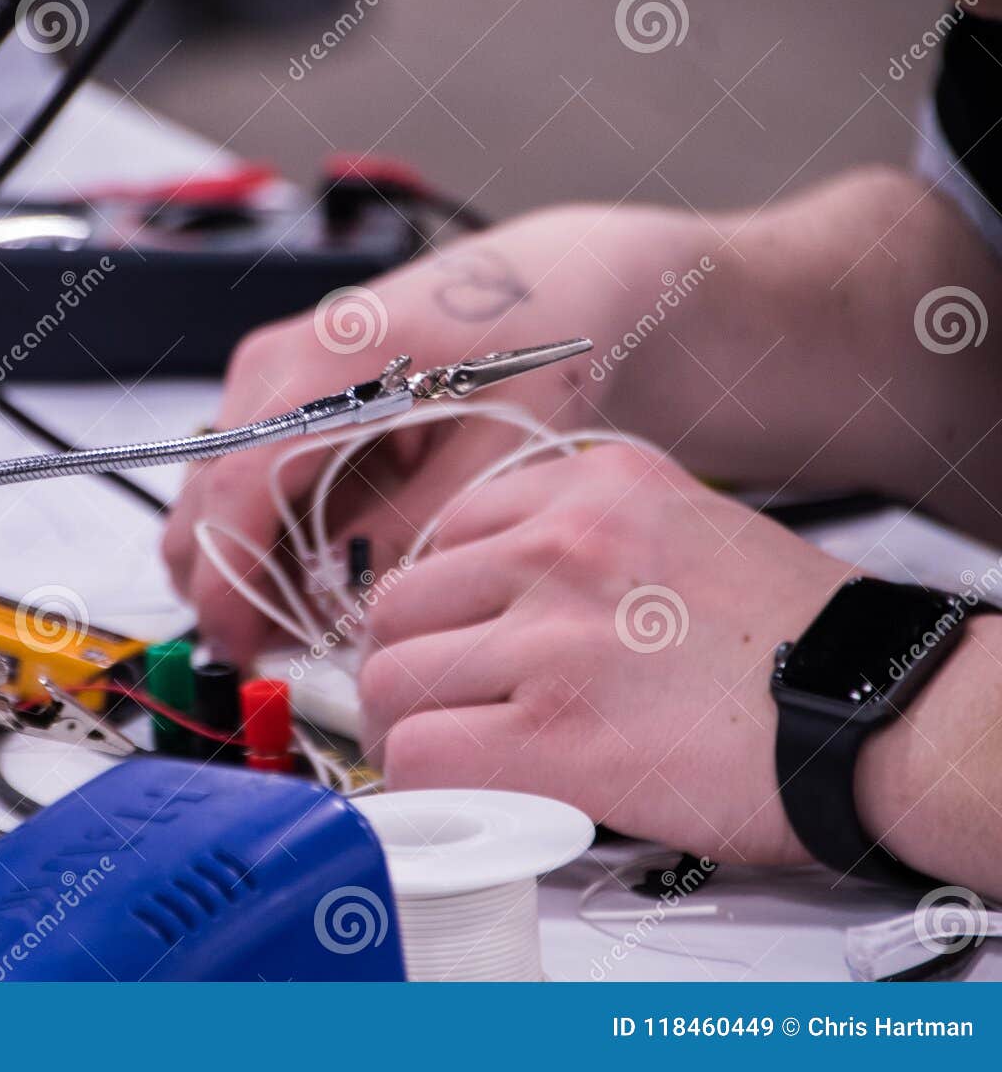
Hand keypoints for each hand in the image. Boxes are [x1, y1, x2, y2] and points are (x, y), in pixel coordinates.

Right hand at [162, 203, 711, 660]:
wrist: (540, 280)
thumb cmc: (533, 346)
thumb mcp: (499, 445)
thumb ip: (421, 523)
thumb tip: (347, 602)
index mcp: (328, 361)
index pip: (236, 484)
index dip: (230, 576)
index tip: (241, 645)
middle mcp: (275, 365)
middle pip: (202, 496)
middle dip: (227, 583)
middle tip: (287, 646)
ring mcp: (267, 379)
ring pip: (211, 499)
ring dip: (246, 564)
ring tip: (318, 612)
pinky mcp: (276, 398)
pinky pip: (240, 485)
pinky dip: (265, 537)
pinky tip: (324, 567)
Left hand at [360, 442, 851, 864]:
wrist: (883, 712)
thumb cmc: (796, 641)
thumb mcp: (683, 531)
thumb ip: (578, 543)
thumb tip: (483, 595)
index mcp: (594, 487)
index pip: (443, 532)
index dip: (436, 602)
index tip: (446, 638)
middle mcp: (562, 545)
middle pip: (397, 604)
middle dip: (406, 660)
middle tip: (432, 701)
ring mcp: (552, 635)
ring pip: (393, 679)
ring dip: (406, 724)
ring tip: (450, 749)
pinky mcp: (554, 732)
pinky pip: (420, 754)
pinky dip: (422, 781)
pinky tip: (465, 788)